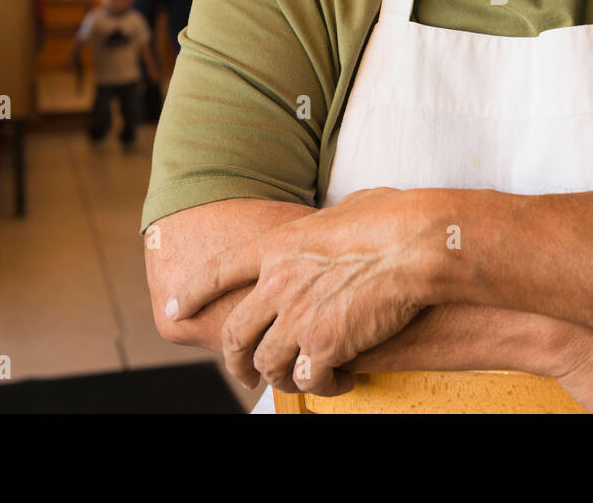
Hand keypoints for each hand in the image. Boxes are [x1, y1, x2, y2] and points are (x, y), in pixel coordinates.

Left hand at [165, 187, 436, 397]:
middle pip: (235, 333)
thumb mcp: (347, 208)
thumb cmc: (395, 218)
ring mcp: (298, 316)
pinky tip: (339, 380)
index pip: (217, 272)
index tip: (175, 310)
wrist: (416, 244)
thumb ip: (327, 225)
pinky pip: (309, 379)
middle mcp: (278, 283)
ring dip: (281, 377)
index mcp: (278, 246)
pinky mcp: (326, 344)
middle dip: (234, 360)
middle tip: (244, 372)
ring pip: (268, 364)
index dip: (191, 294)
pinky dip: (322, 385)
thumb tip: (339, 224)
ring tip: (300, 380)